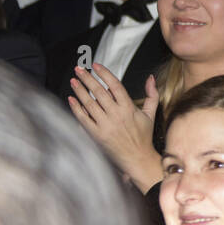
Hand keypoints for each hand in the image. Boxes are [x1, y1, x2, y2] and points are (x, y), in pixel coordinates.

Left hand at [67, 67, 160, 190]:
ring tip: (73, 80)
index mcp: (129, 108)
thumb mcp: (150, 114)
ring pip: (89, 104)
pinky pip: (83, 119)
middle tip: (79, 69)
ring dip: (80, 90)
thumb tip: (151, 77)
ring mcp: (105, 125)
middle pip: (99, 92)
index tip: (96, 65)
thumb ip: (152, 95)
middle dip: (87, 78)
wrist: (137, 158)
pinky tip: (71, 99)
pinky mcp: (96, 135)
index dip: (104, 74)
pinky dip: (76, 108)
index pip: (115, 85)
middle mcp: (116, 115)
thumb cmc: (143, 136)